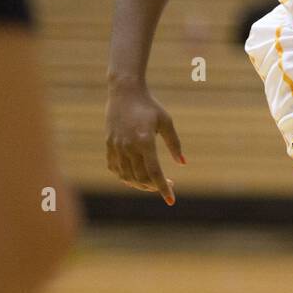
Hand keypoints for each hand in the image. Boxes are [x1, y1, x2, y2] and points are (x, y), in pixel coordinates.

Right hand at [105, 83, 183, 204]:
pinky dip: (125, 177)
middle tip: (168, 185)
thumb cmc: (149, 106)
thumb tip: (182, 163)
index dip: (163, 188)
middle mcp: (129, 146)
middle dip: (154, 187)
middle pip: (141, 177)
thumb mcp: (166, 122)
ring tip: (153, 183)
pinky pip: (116, 169)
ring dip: (140, 184)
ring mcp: (117, 147)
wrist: (124, 93)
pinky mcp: (109, 145)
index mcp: (145, 141)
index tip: (171, 200)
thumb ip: (174, 143)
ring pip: (127, 176)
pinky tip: (134, 176)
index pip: (154, 172)